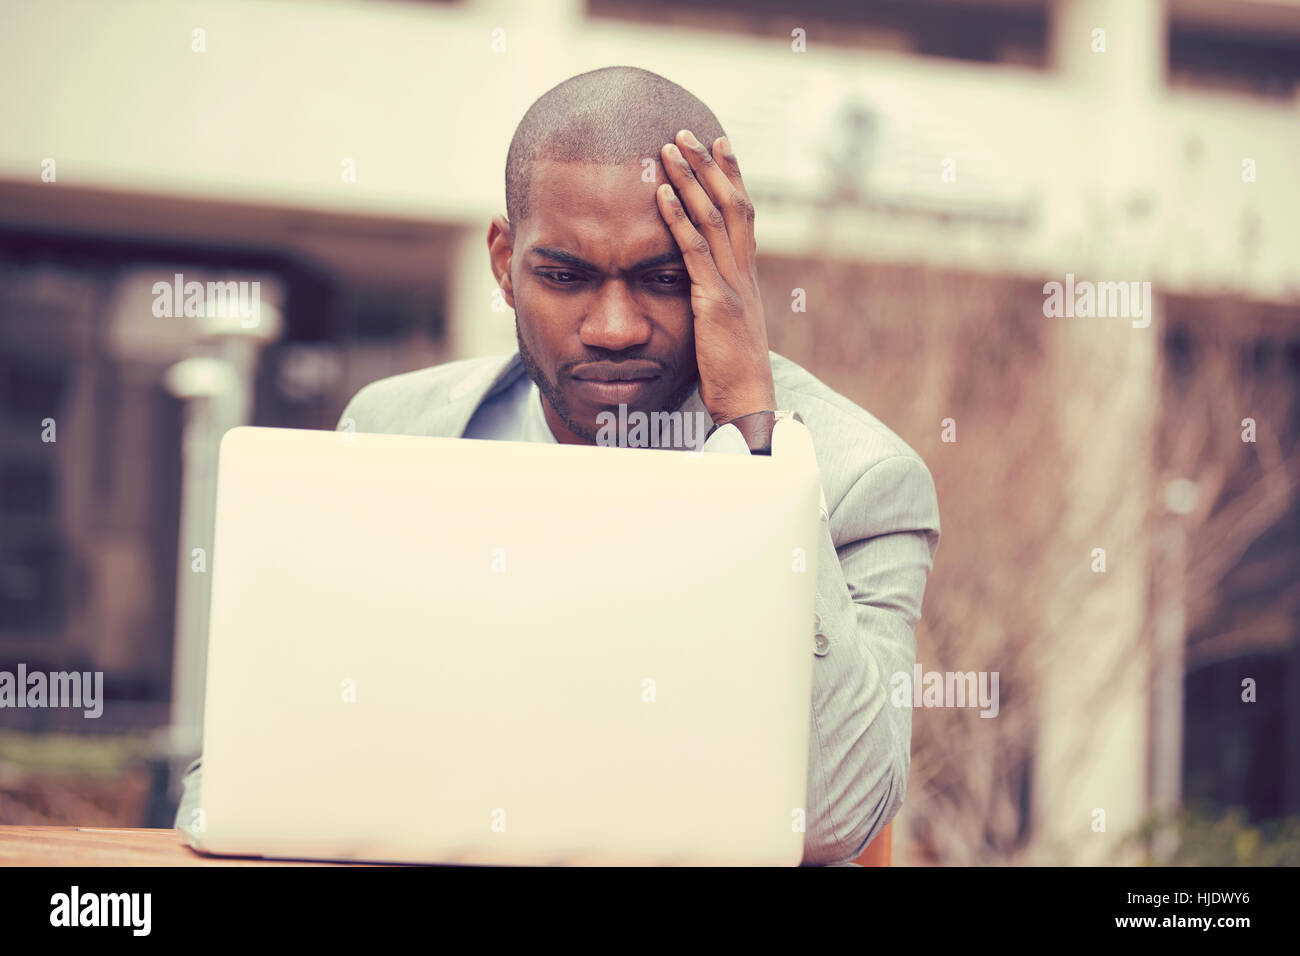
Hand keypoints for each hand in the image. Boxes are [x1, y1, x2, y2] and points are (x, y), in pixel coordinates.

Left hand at [658, 130, 775, 425]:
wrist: (749, 403)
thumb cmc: (733, 374)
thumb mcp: (725, 328)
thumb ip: (716, 300)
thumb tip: (702, 288)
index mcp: (747, 277)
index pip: (743, 214)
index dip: (732, 176)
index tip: (719, 143)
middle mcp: (744, 273)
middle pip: (731, 204)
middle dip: (710, 165)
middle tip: (688, 131)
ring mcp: (732, 285)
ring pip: (714, 218)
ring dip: (692, 180)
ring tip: (670, 147)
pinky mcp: (716, 303)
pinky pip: (694, 252)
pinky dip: (678, 220)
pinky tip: (662, 194)